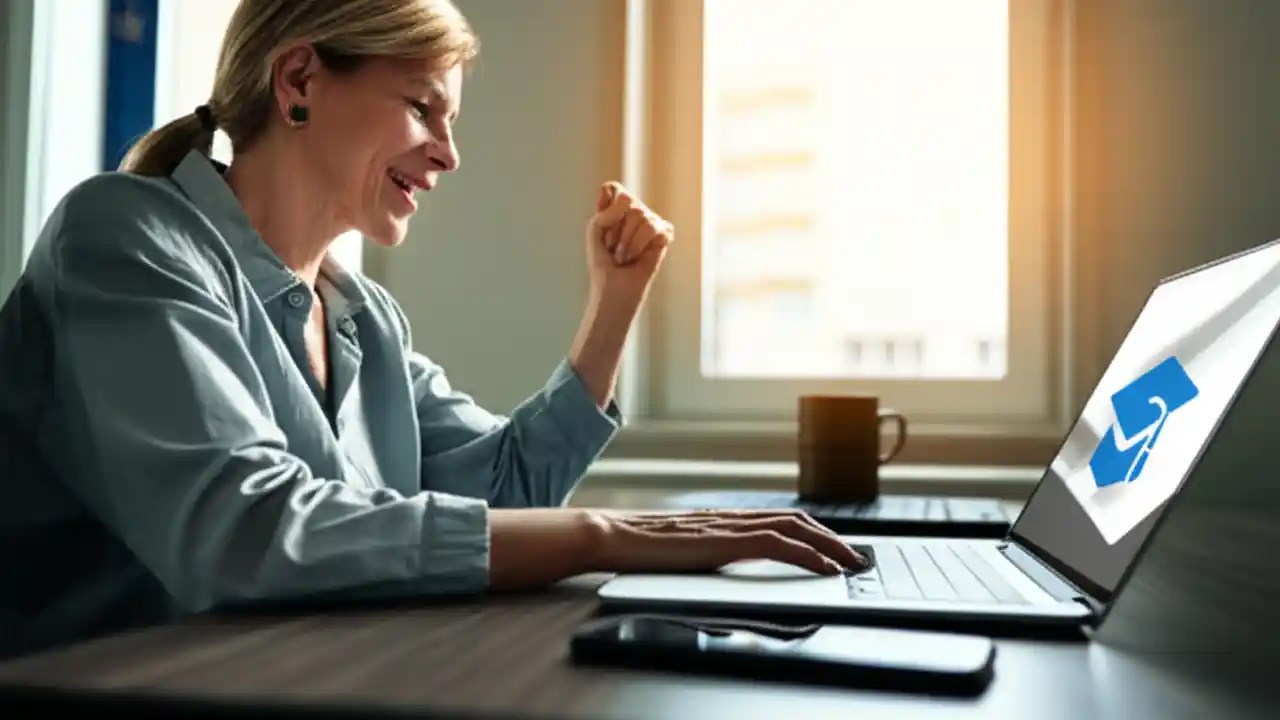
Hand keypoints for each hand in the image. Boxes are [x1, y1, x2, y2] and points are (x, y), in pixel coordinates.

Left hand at [583, 182, 673, 309]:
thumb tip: (630, 204)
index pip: (614, 188)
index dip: (608, 207)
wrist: (614, 289)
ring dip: (629, 241)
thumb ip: (607, 210)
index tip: (602, 230)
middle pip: (629, 202)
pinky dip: (643, 245)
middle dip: (617, 230)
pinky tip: (638, 257)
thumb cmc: (602, 263)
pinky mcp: (664, 235)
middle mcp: (634, 211)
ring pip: (643, 215)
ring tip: (625, 256)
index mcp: (614, 208)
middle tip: (614, 249)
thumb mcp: (595, 230)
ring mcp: (651, 221)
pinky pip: (657, 228)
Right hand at [589, 509, 867, 575]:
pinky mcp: (723, 541)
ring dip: (828, 546)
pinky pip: (776, 545)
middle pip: (795, 519)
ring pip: (793, 527)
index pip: (779, 519)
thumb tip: (722, 566)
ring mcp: (728, 526)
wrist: (611, 536)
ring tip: (849, 563)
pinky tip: (822, 569)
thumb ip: (706, 552)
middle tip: (855, 557)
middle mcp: (731, 517)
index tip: (834, 549)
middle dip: (830, 538)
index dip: (813, 532)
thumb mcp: (681, 550)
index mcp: (722, 519)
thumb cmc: (637, 549)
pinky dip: (806, 555)